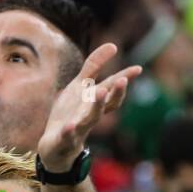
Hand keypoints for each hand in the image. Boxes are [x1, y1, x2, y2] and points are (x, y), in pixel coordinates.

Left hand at [36, 42, 141, 170]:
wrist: (55, 146)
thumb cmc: (70, 113)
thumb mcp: (79, 87)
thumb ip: (94, 66)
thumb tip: (113, 45)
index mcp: (95, 101)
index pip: (112, 89)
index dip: (124, 78)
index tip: (137, 68)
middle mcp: (91, 114)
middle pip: (106, 104)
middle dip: (115, 93)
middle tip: (123, 80)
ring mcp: (79, 127)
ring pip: (91, 118)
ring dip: (97, 106)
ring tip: (100, 91)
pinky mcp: (64, 139)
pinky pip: (68, 136)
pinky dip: (70, 131)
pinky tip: (70, 125)